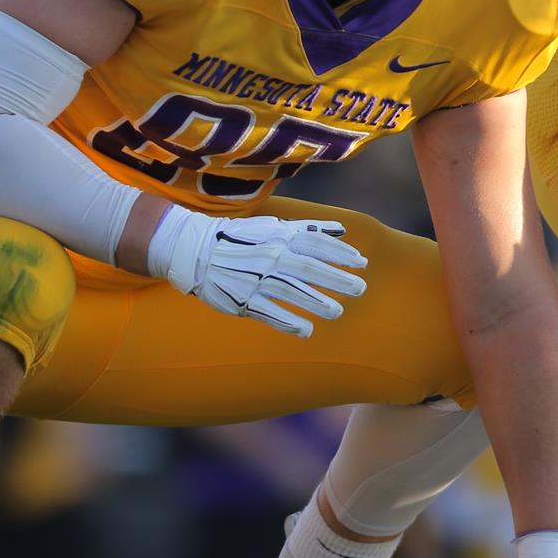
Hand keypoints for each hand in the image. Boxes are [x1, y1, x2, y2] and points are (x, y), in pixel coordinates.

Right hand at [149, 209, 367, 337]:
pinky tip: (307, 330)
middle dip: (336, 279)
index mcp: (278, 237)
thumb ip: (308, 230)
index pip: (316, 244)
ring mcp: (255, 280)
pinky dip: (288, 322)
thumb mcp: (274, 226)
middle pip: (308, 269)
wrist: (196, 251)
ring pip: (291, 292)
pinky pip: (269, 313)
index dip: (340, 254)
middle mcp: (269, 257)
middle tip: (360, 289)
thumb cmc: (241, 238)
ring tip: (338, 312)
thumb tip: (342, 230)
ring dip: (316, 302)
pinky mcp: (242, 300)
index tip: (362, 263)